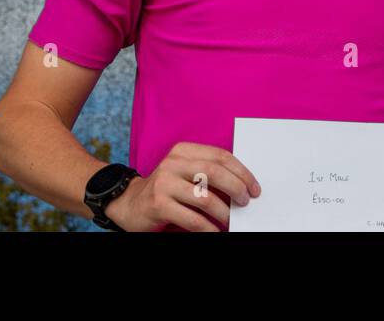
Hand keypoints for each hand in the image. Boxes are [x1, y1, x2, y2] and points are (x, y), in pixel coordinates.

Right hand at [107, 142, 260, 231]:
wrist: (129, 203)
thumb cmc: (166, 190)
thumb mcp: (185, 174)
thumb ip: (208, 174)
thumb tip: (242, 187)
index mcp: (183, 151)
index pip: (220, 156)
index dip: (241, 172)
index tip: (254, 187)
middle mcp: (173, 163)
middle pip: (215, 172)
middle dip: (237, 188)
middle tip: (246, 203)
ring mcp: (164, 183)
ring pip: (205, 198)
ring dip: (224, 212)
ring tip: (231, 221)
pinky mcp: (158, 204)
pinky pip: (192, 219)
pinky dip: (208, 228)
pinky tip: (215, 232)